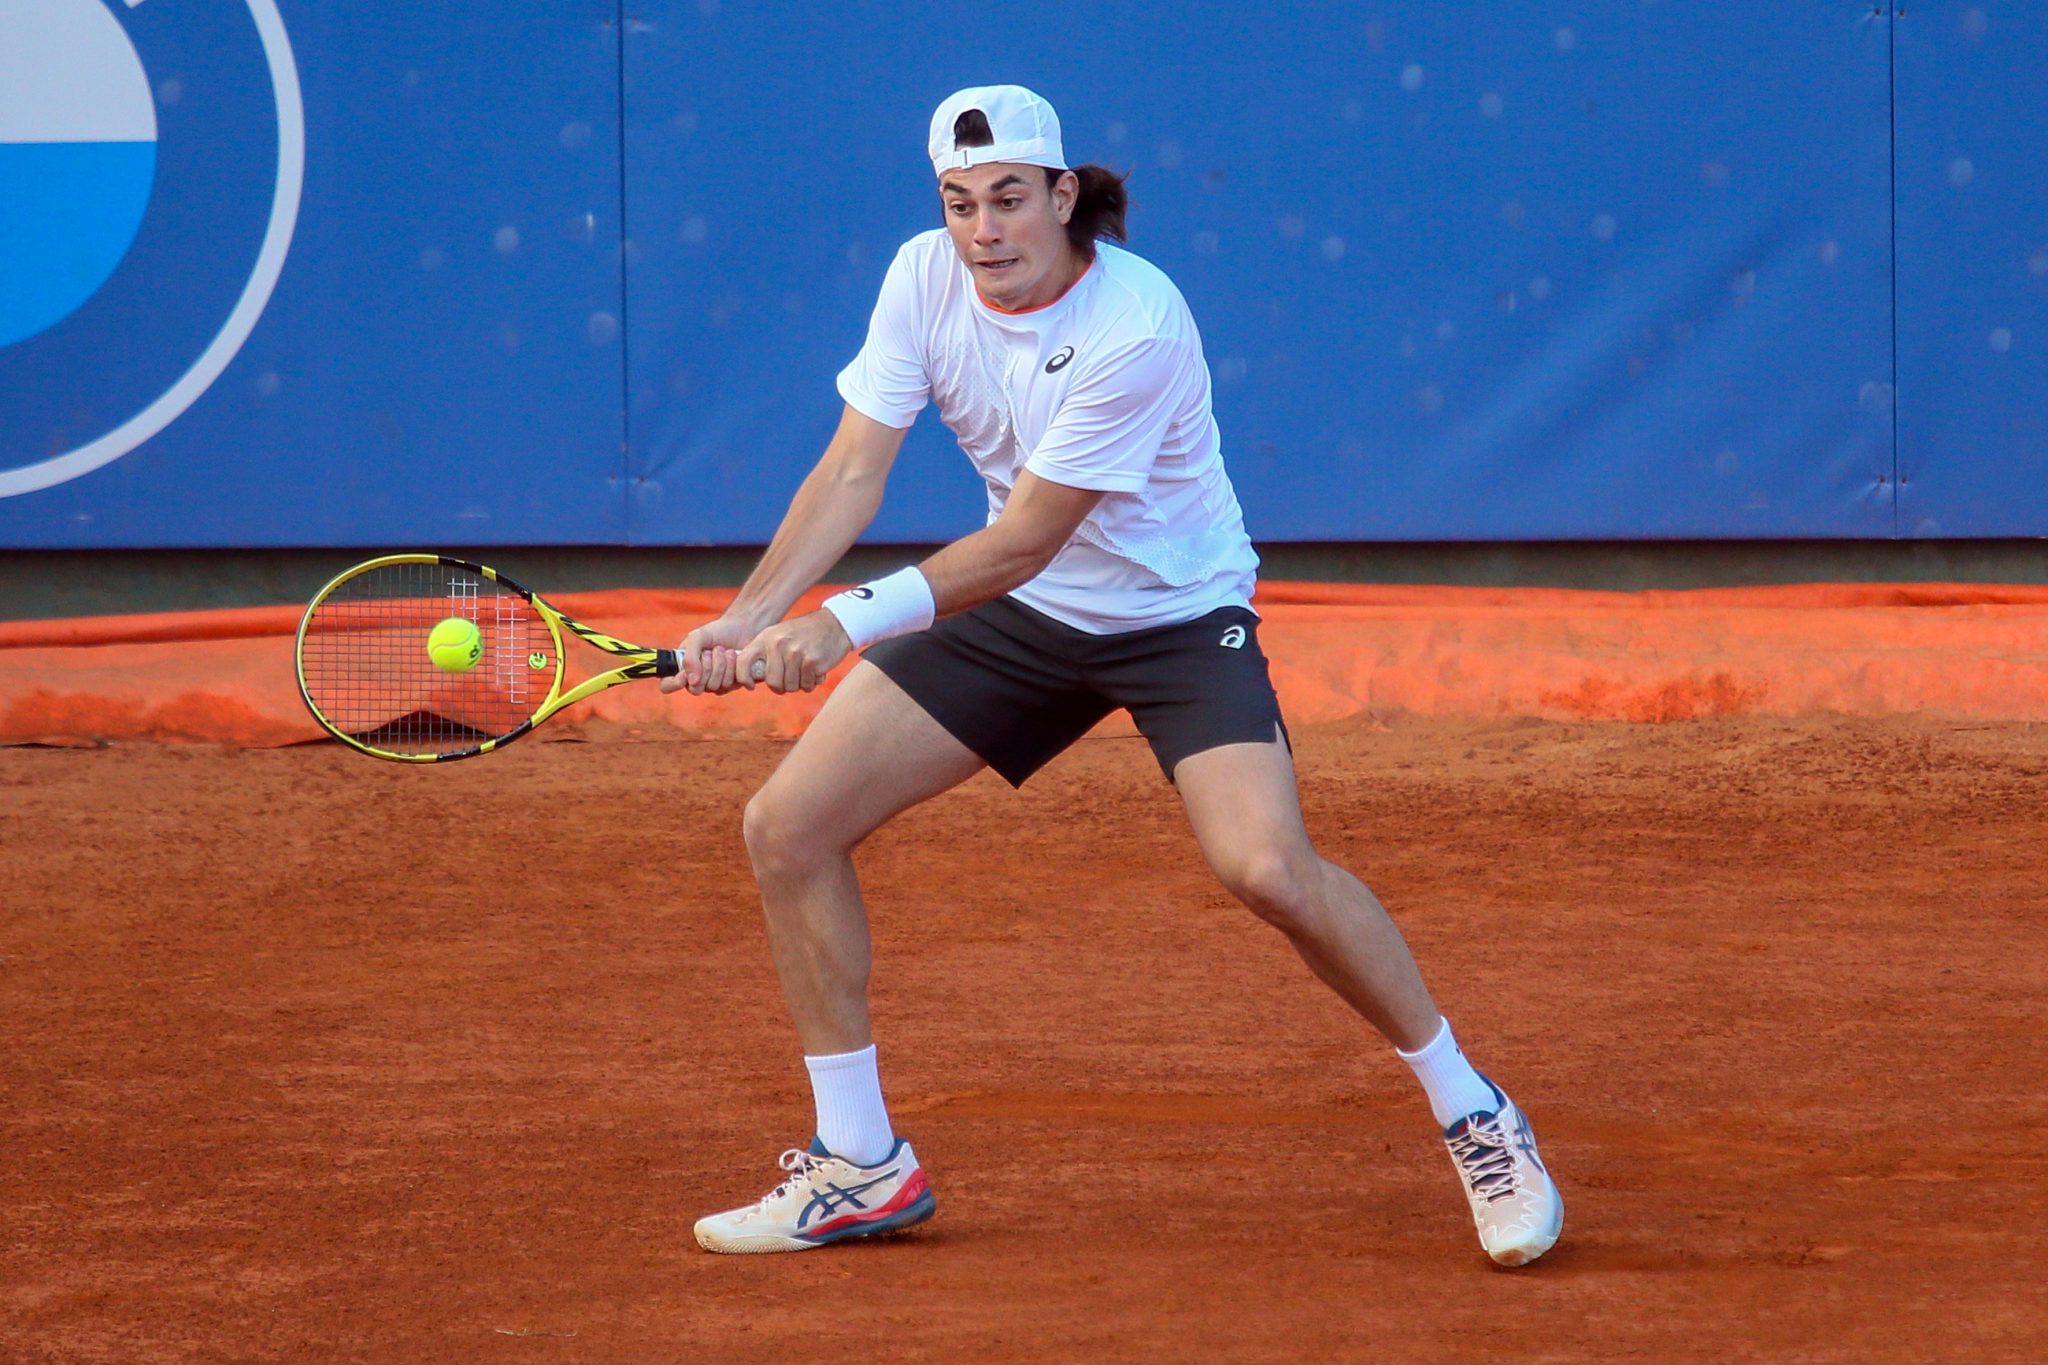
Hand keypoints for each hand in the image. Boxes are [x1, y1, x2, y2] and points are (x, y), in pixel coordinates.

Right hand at [661, 614, 760, 694]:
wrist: (742, 628)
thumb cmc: (716, 632)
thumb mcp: (697, 638)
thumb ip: (689, 657)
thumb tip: (691, 681)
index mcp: (683, 668)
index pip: (667, 685)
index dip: (673, 684)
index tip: (683, 675)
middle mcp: (697, 680)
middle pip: (695, 689)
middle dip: (705, 667)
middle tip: (711, 651)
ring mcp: (715, 684)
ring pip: (714, 687)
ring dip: (720, 664)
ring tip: (724, 650)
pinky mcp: (732, 684)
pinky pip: (730, 685)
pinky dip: (732, 667)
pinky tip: (734, 656)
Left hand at [736, 611, 854, 693]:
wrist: (834, 624)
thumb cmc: (804, 634)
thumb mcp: (779, 635)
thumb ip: (764, 653)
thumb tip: (751, 677)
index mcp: (766, 638)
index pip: (743, 661)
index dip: (743, 678)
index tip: (750, 686)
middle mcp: (778, 644)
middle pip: (773, 683)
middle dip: (782, 686)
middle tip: (790, 679)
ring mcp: (795, 653)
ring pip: (791, 687)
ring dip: (800, 684)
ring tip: (805, 670)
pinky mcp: (812, 662)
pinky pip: (807, 685)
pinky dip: (812, 682)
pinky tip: (816, 670)